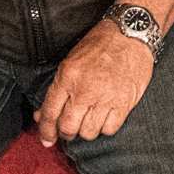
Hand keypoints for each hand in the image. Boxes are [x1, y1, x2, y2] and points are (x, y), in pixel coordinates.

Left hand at [34, 21, 156, 145]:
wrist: (131, 33)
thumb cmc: (100, 45)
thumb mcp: (71, 61)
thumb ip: (57, 89)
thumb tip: (42, 114)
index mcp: (67, 77)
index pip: (50, 112)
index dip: (46, 130)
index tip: (46, 140)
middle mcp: (84, 90)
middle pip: (69, 127)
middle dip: (66, 133)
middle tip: (70, 131)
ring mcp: (105, 98)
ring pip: (89, 132)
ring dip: (86, 130)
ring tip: (89, 120)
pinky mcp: (124, 103)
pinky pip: (110, 129)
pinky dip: (105, 127)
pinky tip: (105, 117)